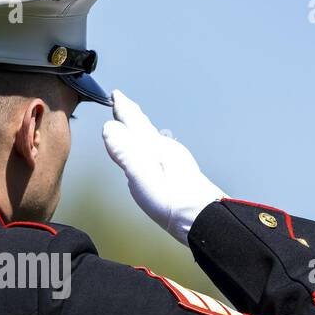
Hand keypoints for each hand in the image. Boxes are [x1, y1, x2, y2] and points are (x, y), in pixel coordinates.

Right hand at [101, 90, 225, 245]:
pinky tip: (152, 154)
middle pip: (145, 127)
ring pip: (152, 138)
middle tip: (123, 102)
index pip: (135, 121)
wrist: (204, 219)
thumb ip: (125, 152)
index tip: (116, 95)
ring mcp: (174, 160)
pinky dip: (149, 145)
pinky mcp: (179, 174)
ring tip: (134, 125)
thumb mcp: (142, 176)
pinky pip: (159, 151)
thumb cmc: (173, 202)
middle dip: (132, 115)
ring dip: (140, 129)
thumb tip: (109, 128)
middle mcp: (166, 149)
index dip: (123, 107)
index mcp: (155, 147)